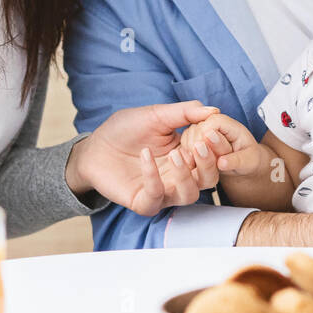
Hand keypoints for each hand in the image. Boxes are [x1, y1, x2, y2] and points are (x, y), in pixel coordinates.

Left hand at [68, 101, 220, 216]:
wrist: (95, 146)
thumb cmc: (125, 129)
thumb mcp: (156, 114)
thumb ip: (185, 112)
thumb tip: (214, 110)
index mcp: (188, 154)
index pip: (214, 156)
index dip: (217, 146)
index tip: (212, 129)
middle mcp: (180, 176)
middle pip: (209, 180)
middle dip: (208, 164)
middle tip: (199, 145)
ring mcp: (163, 191)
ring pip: (189, 195)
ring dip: (186, 176)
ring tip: (174, 154)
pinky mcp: (144, 202)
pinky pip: (156, 197)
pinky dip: (153, 176)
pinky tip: (145, 155)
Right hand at [179, 114, 270, 188]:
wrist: (245, 162)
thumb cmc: (249, 159)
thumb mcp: (249, 162)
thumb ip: (236, 160)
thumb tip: (221, 163)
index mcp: (228, 123)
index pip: (209, 126)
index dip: (205, 142)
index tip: (209, 157)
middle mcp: (213, 122)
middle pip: (195, 130)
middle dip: (199, 149)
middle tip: (208, 163)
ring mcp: (204, 128)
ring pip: (187, 137)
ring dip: (192, 153)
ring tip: (205, 164)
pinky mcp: (196, 137)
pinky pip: (184, 144)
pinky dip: (188, 155)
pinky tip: (196, 164)